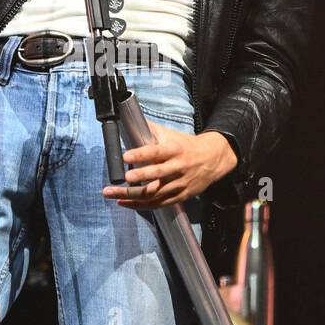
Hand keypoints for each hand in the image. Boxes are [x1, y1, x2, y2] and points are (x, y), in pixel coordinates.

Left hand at [102, 124, 238, 209]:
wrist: (212, 160)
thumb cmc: (186, 146)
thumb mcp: (171, 135)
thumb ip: (151, 130)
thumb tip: (131, 119)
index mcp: (174, 150)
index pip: (156, 152)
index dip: (140, 154)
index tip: (125, 156)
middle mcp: (177, 168)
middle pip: (157, 175)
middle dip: (140, 177)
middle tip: (124, 178)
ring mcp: (179, 184)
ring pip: (154, 193)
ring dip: (132, 195)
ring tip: (112, 194)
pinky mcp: (179, 197)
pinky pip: (157, 204)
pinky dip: (139, 205)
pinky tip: (124, 203)